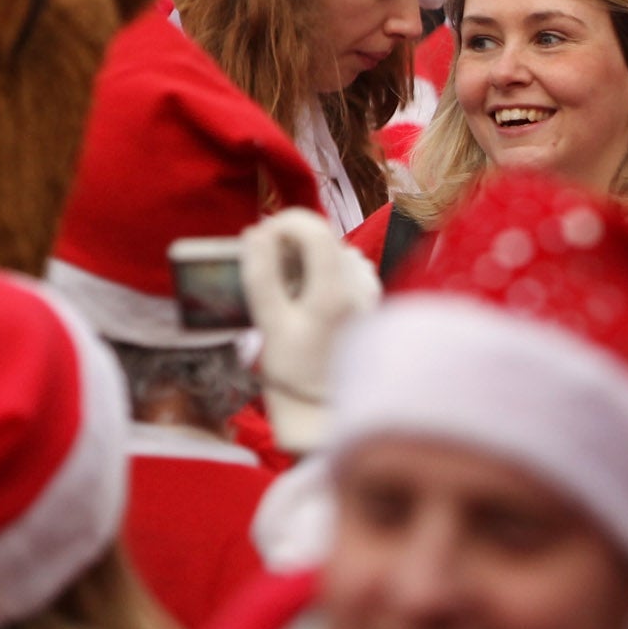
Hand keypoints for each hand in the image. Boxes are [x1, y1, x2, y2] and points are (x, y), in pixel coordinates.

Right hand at [240, 208, 380, 451]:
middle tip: (265, 269)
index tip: (258, 240)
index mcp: (337, 287)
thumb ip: (262, 276)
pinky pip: (342, 268)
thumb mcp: (271, 324)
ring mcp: (371, 289)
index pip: (314, 227)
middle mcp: (362, 282)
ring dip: (305, 258)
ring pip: (332, 252)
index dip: (282, 223)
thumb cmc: (297, 368)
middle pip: (323, 238)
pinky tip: (307, 299)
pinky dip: (321, 272)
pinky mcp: (372, 298)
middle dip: (289, 243)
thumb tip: (255, 233)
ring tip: (284, 289)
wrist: (330, 405)